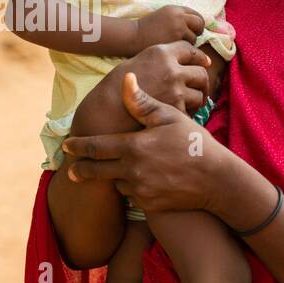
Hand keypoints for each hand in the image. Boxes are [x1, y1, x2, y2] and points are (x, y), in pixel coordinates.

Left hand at [64, 72, 223, 214]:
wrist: (216, 179)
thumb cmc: (194, 142)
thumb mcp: (169, 117)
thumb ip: (142, 102)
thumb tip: (125, 78)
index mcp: (133, 146)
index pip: (96, 146)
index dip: (78, 145)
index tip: (66, 145)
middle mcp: (132, 170)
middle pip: (96, 171)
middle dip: (81, 169)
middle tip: (71, 169)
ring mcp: (140, 190)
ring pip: (116, 183)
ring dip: (115, 177)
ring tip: (124, 169)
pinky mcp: (148, 204)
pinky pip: (132, 195)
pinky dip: (134, 187)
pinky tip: (144, 179)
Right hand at [133, 5, 203, 52]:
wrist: (133, 37)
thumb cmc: (147, 29)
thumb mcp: (163, 16)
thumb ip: (178, 18)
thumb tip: (197, 25)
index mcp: (175, 9)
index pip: (196, 15)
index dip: (196, 24)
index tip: (192, 31)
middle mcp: (178, 16)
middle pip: (200, 23)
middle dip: (197, 32)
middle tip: (189, 39)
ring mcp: (178, 27)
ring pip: (194, 37)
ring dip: (188, 43)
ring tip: (174, 45)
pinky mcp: (176, 40)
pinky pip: (188, 47)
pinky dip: (182, 50)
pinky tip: (171, 50)